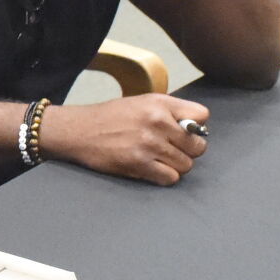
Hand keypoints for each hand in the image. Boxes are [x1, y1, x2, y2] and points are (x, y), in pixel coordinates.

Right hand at [41, 95, 208, 185]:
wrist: (78, 130)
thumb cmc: (111, 117)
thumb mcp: (141, 102)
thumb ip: (170, 112)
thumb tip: (196, 130)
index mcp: (159, 104)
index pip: (202, 116)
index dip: (195, 126)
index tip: (182, 131)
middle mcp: (157, 122)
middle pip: (198, 146)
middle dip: (187, 150)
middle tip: (170, 149)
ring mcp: (148, 144)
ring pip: (186, 165)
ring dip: (175, 165)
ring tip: (158, 159)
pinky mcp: (138, 164)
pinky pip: (170, 177)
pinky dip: (164, 176)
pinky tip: (152, 169)